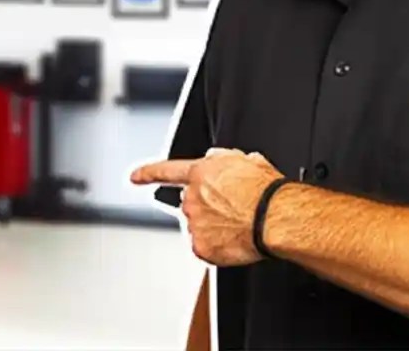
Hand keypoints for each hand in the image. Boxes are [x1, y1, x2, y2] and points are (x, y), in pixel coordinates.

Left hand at [131, 148, 284, 265]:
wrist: (274, 217)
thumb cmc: (265, 190)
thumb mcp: (245, 160)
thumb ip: (222, 160)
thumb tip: (217, 161)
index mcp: (201, 175)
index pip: (166, 171)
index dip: (148, 173)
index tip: (134, 177)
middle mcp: (191, 199)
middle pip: (190, 204)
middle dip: (206, 207)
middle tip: (232, 210)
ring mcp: (194, 225)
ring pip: (199, 227)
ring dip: (213, 227)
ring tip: (239, 225)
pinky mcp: (202, 248)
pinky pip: (206, 248)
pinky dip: (218, 247)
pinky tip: (235, 241)